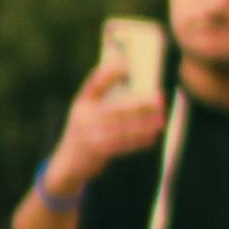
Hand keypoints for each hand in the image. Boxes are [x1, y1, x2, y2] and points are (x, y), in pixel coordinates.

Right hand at [41, 64, 167, 204]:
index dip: (109, 74)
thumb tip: (127, 72)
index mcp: (82, 103)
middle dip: (140, 104)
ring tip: (161, 119)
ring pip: (123, 128)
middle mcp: (84, 118)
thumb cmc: (84, 131)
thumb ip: (101, 91)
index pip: (94, 84)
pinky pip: (123, 145)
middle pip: (116, 109)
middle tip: (159, 99)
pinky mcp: (98, 151)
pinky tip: (151, 136)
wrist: (67, 163)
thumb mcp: (84, 110)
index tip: (127, 65)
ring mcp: (90, 135)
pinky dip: (139, 141)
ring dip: (144, 124)